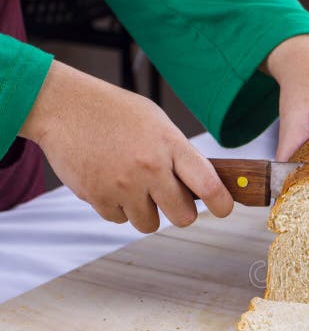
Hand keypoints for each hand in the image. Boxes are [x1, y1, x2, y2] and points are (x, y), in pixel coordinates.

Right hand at [19, 61, 232, 232]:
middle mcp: (149, 168)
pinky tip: (110, 182)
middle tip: (170, 198)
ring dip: (146, 211)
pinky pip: (119, 220)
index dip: (222, 203)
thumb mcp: (158, 123)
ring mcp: (123, 185)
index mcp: (170, 145)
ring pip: (150, 224)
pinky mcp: (97, 197)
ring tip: (134, 186)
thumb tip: (203, 186)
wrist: (63, 106)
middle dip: (180, 212)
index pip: (208, 185)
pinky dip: (118, 208)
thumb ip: (180, 154)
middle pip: (183, 217)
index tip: (224, 209)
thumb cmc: (116, 113)